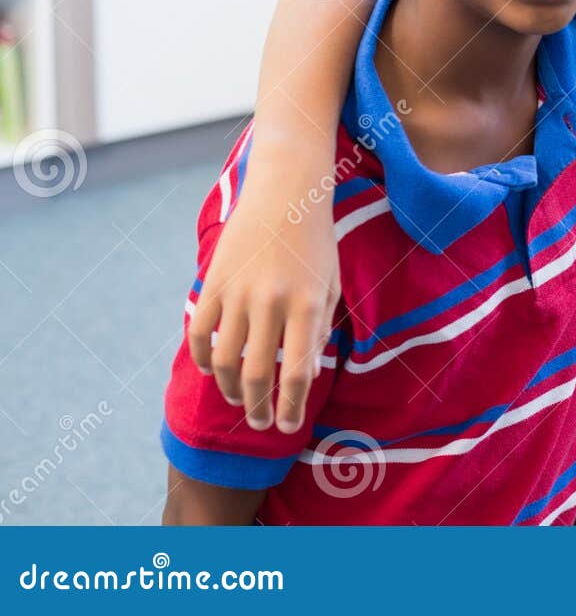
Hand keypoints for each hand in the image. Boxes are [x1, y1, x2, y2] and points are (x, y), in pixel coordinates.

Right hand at [187, 172, 339, 433]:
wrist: (285, 193)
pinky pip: (201, 333)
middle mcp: (271, 302)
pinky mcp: (213, 282)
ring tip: (239, 398)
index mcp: (307, 305)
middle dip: (258, 408)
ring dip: (230, 388)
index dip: (292, 407)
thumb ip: (317, 330)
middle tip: (261, 424)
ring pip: (224, 360)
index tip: (289, 427)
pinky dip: (204, 358)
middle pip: (257, 374)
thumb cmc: (315, 242)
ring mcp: (238, 293)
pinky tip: (214, 370)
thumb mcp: (330, 285)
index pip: (298, 373)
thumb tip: (306, 375)